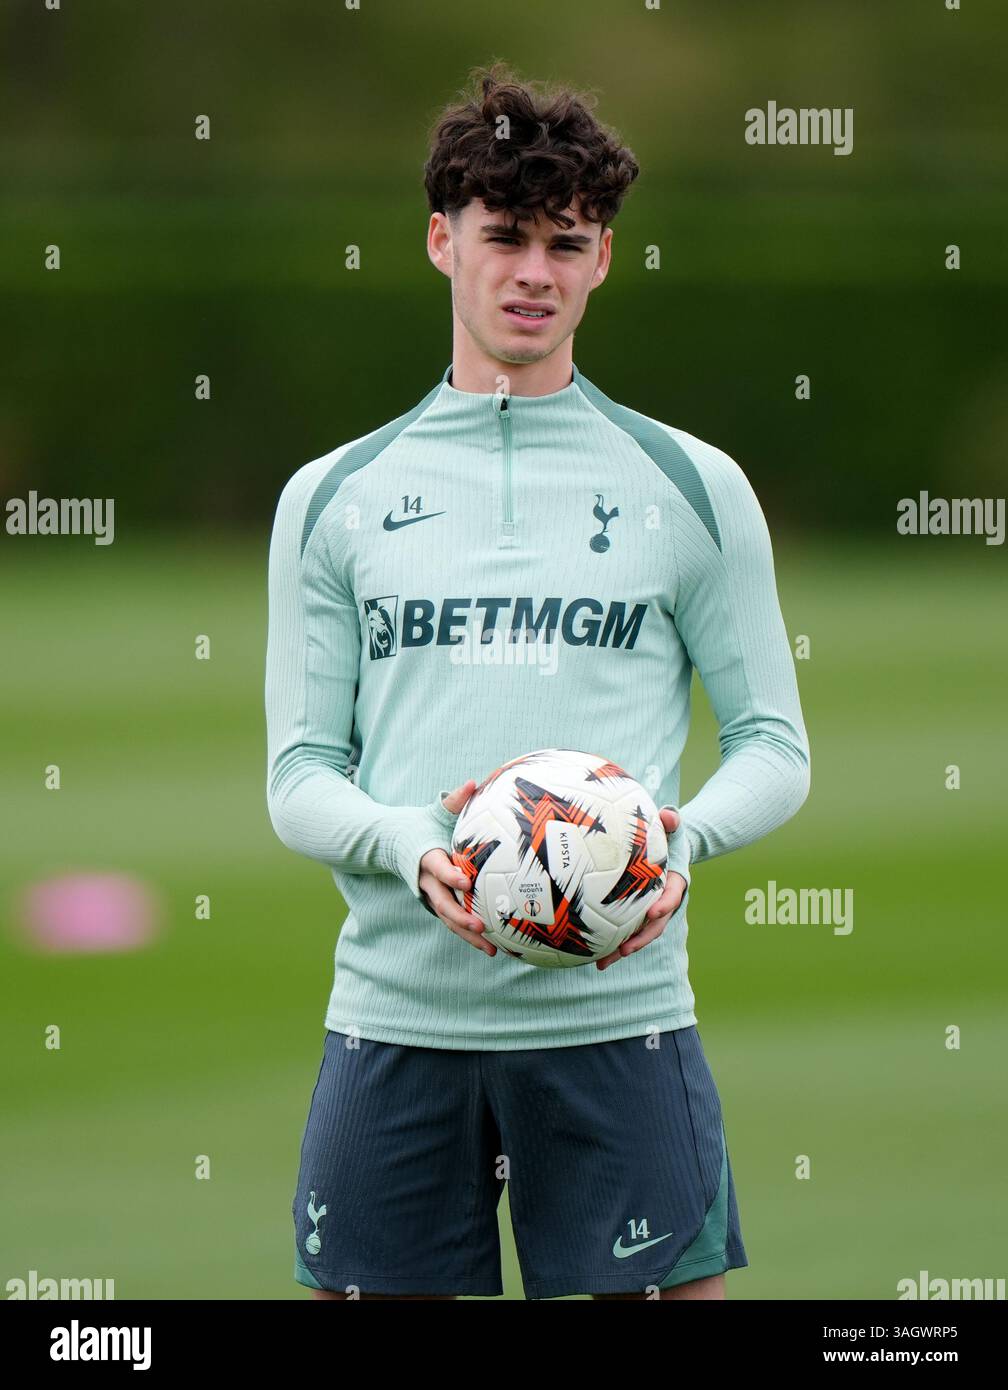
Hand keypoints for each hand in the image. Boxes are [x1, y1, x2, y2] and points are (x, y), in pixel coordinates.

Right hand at [418, 779, 496, 956]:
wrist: (393, 844)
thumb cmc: (421, 824)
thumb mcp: (434, 811)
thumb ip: (454, 800)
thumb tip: (474, 782)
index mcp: (426, 858)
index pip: (438, 868)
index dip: (450, 875)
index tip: (465, 883)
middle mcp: (426, 882)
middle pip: (442, 904)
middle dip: (461, 917)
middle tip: (480, 925)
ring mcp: (430, 897)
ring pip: (448, 920)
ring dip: (468, 935)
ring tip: (491, 949)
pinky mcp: (437, 905)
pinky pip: (453, 923)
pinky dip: (469, 936)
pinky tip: (492, 948)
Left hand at [595, 806, 686, 969]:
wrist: (665, 849)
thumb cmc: (665, 836)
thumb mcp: (671, 827)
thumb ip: (671, 821)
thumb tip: (670, 814)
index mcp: (673, 884)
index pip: (672, 896)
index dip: (665, 905)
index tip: (654, 911)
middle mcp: (662, 902)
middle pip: (654, 926)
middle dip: (641, 939)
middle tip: (625, 949)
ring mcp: (647, 911)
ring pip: (637, 934)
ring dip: (622, 950)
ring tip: (603, 962)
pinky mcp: (633, 915)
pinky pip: (622, 930)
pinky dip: (609, 943)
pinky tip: (589, 955)